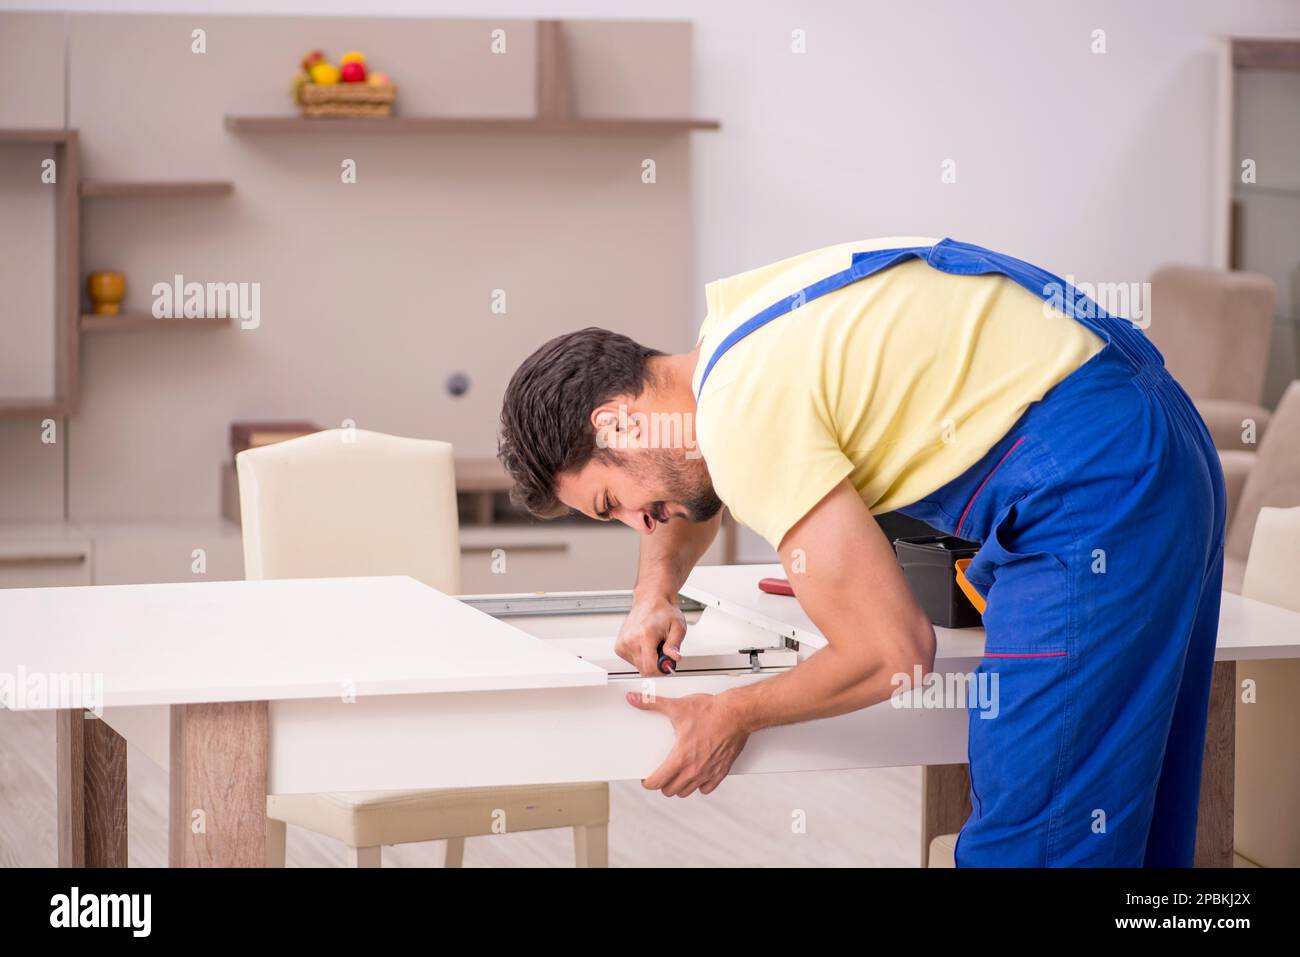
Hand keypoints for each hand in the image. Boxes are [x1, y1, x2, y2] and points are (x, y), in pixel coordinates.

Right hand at [616, 591, 686, 675]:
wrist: (650, 600)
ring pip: (638, 666)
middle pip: (644, 670)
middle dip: (656, 664)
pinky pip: (632, 661)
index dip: (661, 670)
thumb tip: (674, 658)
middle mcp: (630, 640)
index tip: (667, 663)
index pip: (649, 668)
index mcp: (644, 635)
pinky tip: (645, 643)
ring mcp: (622, 644)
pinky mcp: (619, 647)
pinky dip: (641, 656)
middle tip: (663, 649)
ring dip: (649, 659)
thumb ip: (675, 644)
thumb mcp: (678, 626)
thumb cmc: (664, 611)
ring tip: (654, 643)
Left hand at [625, 692, 749, 796]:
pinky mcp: (721, 771)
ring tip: (677, 776)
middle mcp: (694, 769)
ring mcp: (708, 772)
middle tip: (662, 774)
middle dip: (663, 784)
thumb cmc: (711, 712)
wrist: (736, 714)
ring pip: (687, 792)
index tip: (647, 778)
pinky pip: (707, 789)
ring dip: (680, 787)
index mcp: (681, 757)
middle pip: (671, 790)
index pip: (658, 782)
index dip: (648, 782)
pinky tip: (698, 776)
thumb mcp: (677, 706)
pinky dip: (700, 786)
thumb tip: (635, 698)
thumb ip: (652, 703)